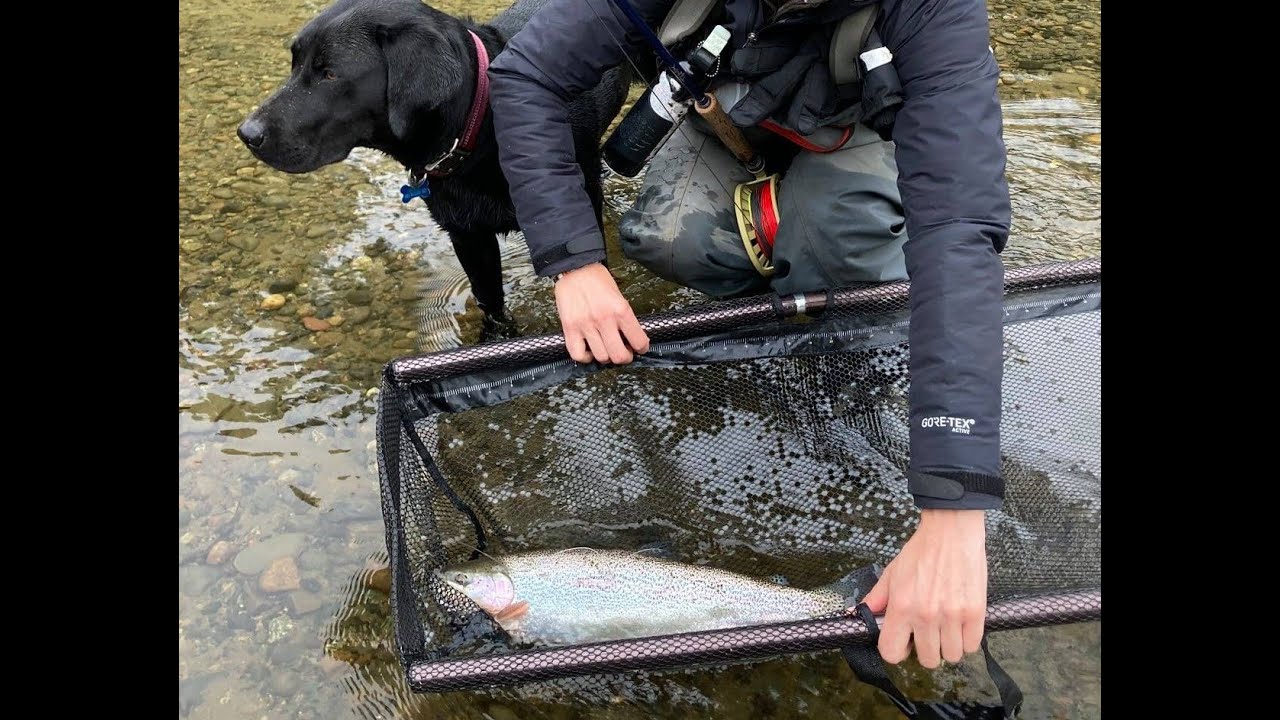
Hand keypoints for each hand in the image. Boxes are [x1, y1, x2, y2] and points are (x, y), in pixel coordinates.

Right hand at [553, 263, 649, 363]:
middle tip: (624, 353)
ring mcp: (586, 325)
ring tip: (606, 350)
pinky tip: (589, 351)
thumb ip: (625, 317)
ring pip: (601, 357)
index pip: (638, 341)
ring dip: (606, 357)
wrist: (575, 268)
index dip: (641, 348)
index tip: (639, 348)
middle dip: (625, 358)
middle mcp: (604, 319)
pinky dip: (585, 357)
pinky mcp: (570, 328)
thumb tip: (631, 338)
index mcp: (621, 310)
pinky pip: (578, 354)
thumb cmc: (597, 280)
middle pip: (619, 356)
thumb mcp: (619, 296)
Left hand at [861, 508, 987, 668]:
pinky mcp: (975, 612)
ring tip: (946, 628)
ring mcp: (952, 616)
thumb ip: (876, 598)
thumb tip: (860, 614)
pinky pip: (971, 645)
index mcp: (901, 607)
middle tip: (928, 633)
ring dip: (948, 646)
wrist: (951, 533)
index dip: (896, 650)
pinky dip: (966, 640)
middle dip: (926, 649)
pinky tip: (960, 625)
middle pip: (927, 660)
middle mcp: (925, 615)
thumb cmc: (921, 551)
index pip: (891, 652)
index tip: (904, 642)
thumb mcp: (891, 573)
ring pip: (951, 656)